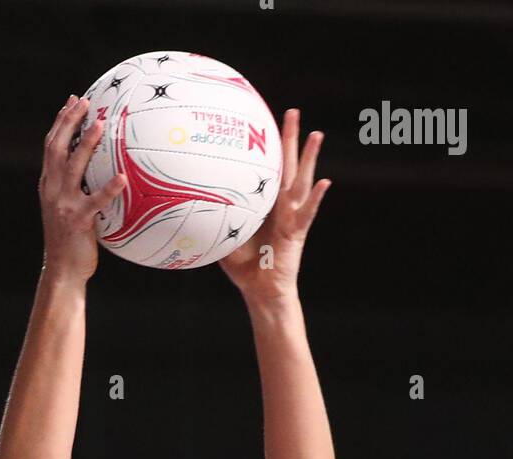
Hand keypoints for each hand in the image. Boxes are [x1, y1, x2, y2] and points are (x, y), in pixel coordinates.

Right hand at [38, 95, 126, 284]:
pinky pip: (95, 201)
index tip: (73, 101)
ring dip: (86, 144)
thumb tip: (96, 171)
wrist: (61, 270)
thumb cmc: (70, 241)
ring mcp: (63, 204)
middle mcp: (52, 190)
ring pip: (73, 167)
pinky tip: (123, 178)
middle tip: (85, 102)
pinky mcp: (78, 221)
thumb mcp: (66, 209)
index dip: (61, 121)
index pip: (51, 146)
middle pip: (57, 148)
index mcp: (48, 185)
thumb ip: (74, 189)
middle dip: (69, 121)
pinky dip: (108, 189)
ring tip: (100, 125)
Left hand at [220, 108, 329, 302]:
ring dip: (310, 159)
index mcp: (267, 205)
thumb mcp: (224, 238)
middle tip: (292, 111)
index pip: (268, 170)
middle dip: (290, 139)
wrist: (261, 292)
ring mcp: (292, 218)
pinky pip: (307, 213)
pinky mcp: (297, 234)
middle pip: (287, 165)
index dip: (267, 148)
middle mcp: (282, 207)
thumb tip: (187, 207)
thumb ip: (213, 221)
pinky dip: (316, 198)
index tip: (263, 122)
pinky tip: (325, 183)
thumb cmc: (245, 268)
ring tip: (317, 134)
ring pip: (301, 182)